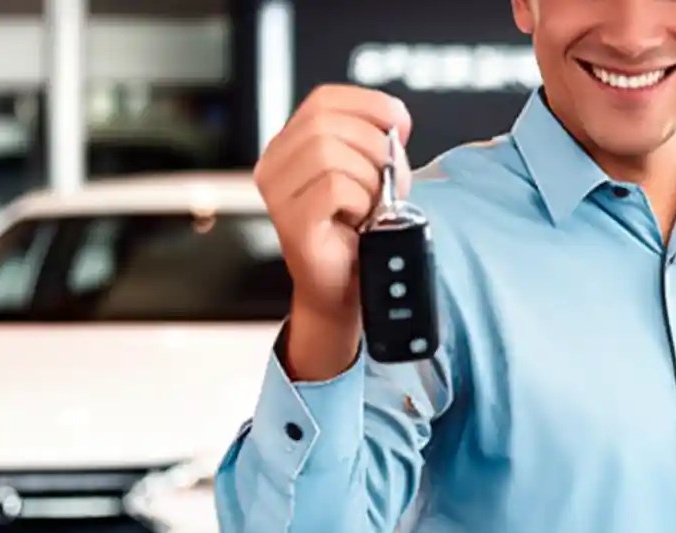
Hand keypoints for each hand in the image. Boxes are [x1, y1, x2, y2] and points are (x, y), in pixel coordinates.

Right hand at [255, 83, 412, 319]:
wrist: (345, 289)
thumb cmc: (358, 233)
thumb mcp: (371, 175)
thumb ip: (376, 143)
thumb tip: (396, 122)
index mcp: (291, 145)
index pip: (324, 99)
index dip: (369, 104)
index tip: (400, 125)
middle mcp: (275, 164)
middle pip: (327, 123)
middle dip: (374, 148)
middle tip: (387, 183)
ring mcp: (277, 193)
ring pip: (329, 152)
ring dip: (368, 178)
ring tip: (371, 205)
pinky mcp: (290, 221)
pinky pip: (334, 188)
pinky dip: (359, 201)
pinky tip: (358, 219)